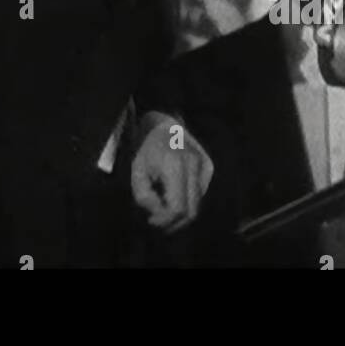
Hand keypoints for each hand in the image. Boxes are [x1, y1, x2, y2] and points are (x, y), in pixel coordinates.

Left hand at [130, 111, 213, 233]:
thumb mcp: (136, 170)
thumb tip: (158, 215)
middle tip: (158, 221)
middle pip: (192, 211)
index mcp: (175, 164)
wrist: (161, 123)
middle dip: (174, 222)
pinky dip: (187, 200)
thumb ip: (144, 196)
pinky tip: (174, 192)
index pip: (178, 207)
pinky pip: (200, 194)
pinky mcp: (208, 166)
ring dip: (181, 212)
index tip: (151, 220)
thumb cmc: (145, 147)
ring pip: (197, 204)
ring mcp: (205, 165)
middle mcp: (195, 165)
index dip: (165, 220)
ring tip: (163, 205)